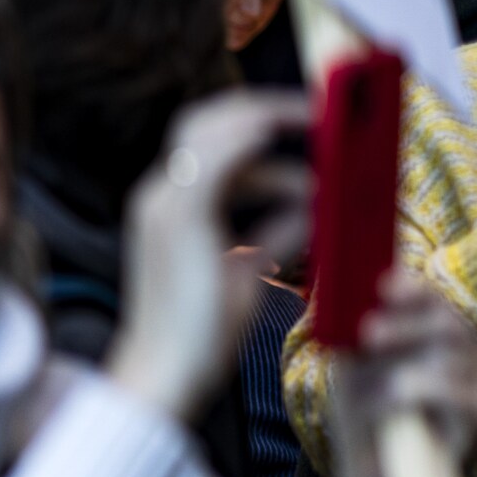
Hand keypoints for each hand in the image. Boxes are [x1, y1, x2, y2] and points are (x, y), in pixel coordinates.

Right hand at [105, 91, 311, 421]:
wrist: (167, 370)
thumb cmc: (200, 332)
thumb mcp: (244, 272)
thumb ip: (271, 234)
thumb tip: (310, 205)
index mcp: (170, 209)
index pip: (210, 144)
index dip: (255, 124)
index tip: (304, 122)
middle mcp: (159, 197)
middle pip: (205, 121)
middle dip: (263, 107)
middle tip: (316, 109)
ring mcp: (163, 203)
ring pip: (210, 129)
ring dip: (267, 119)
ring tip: (317, 129)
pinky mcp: (179, 215)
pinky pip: (216, 156)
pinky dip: (250, 137)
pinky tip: (282, 132)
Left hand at [328, 268, 476, 476]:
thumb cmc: (364, 418)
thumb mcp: (352, 372)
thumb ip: (356, 338)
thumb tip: (346, 297)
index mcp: (435, 336)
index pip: (432, 301)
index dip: (413, 290)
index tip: (384, 286)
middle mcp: (464, 355)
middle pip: (449, 324)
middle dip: (408, 325)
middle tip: (370, 332)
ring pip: (454, 357)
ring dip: (407, 365)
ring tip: (375, 383)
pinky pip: (459, 395)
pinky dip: (419, 394)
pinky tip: (391, 400)